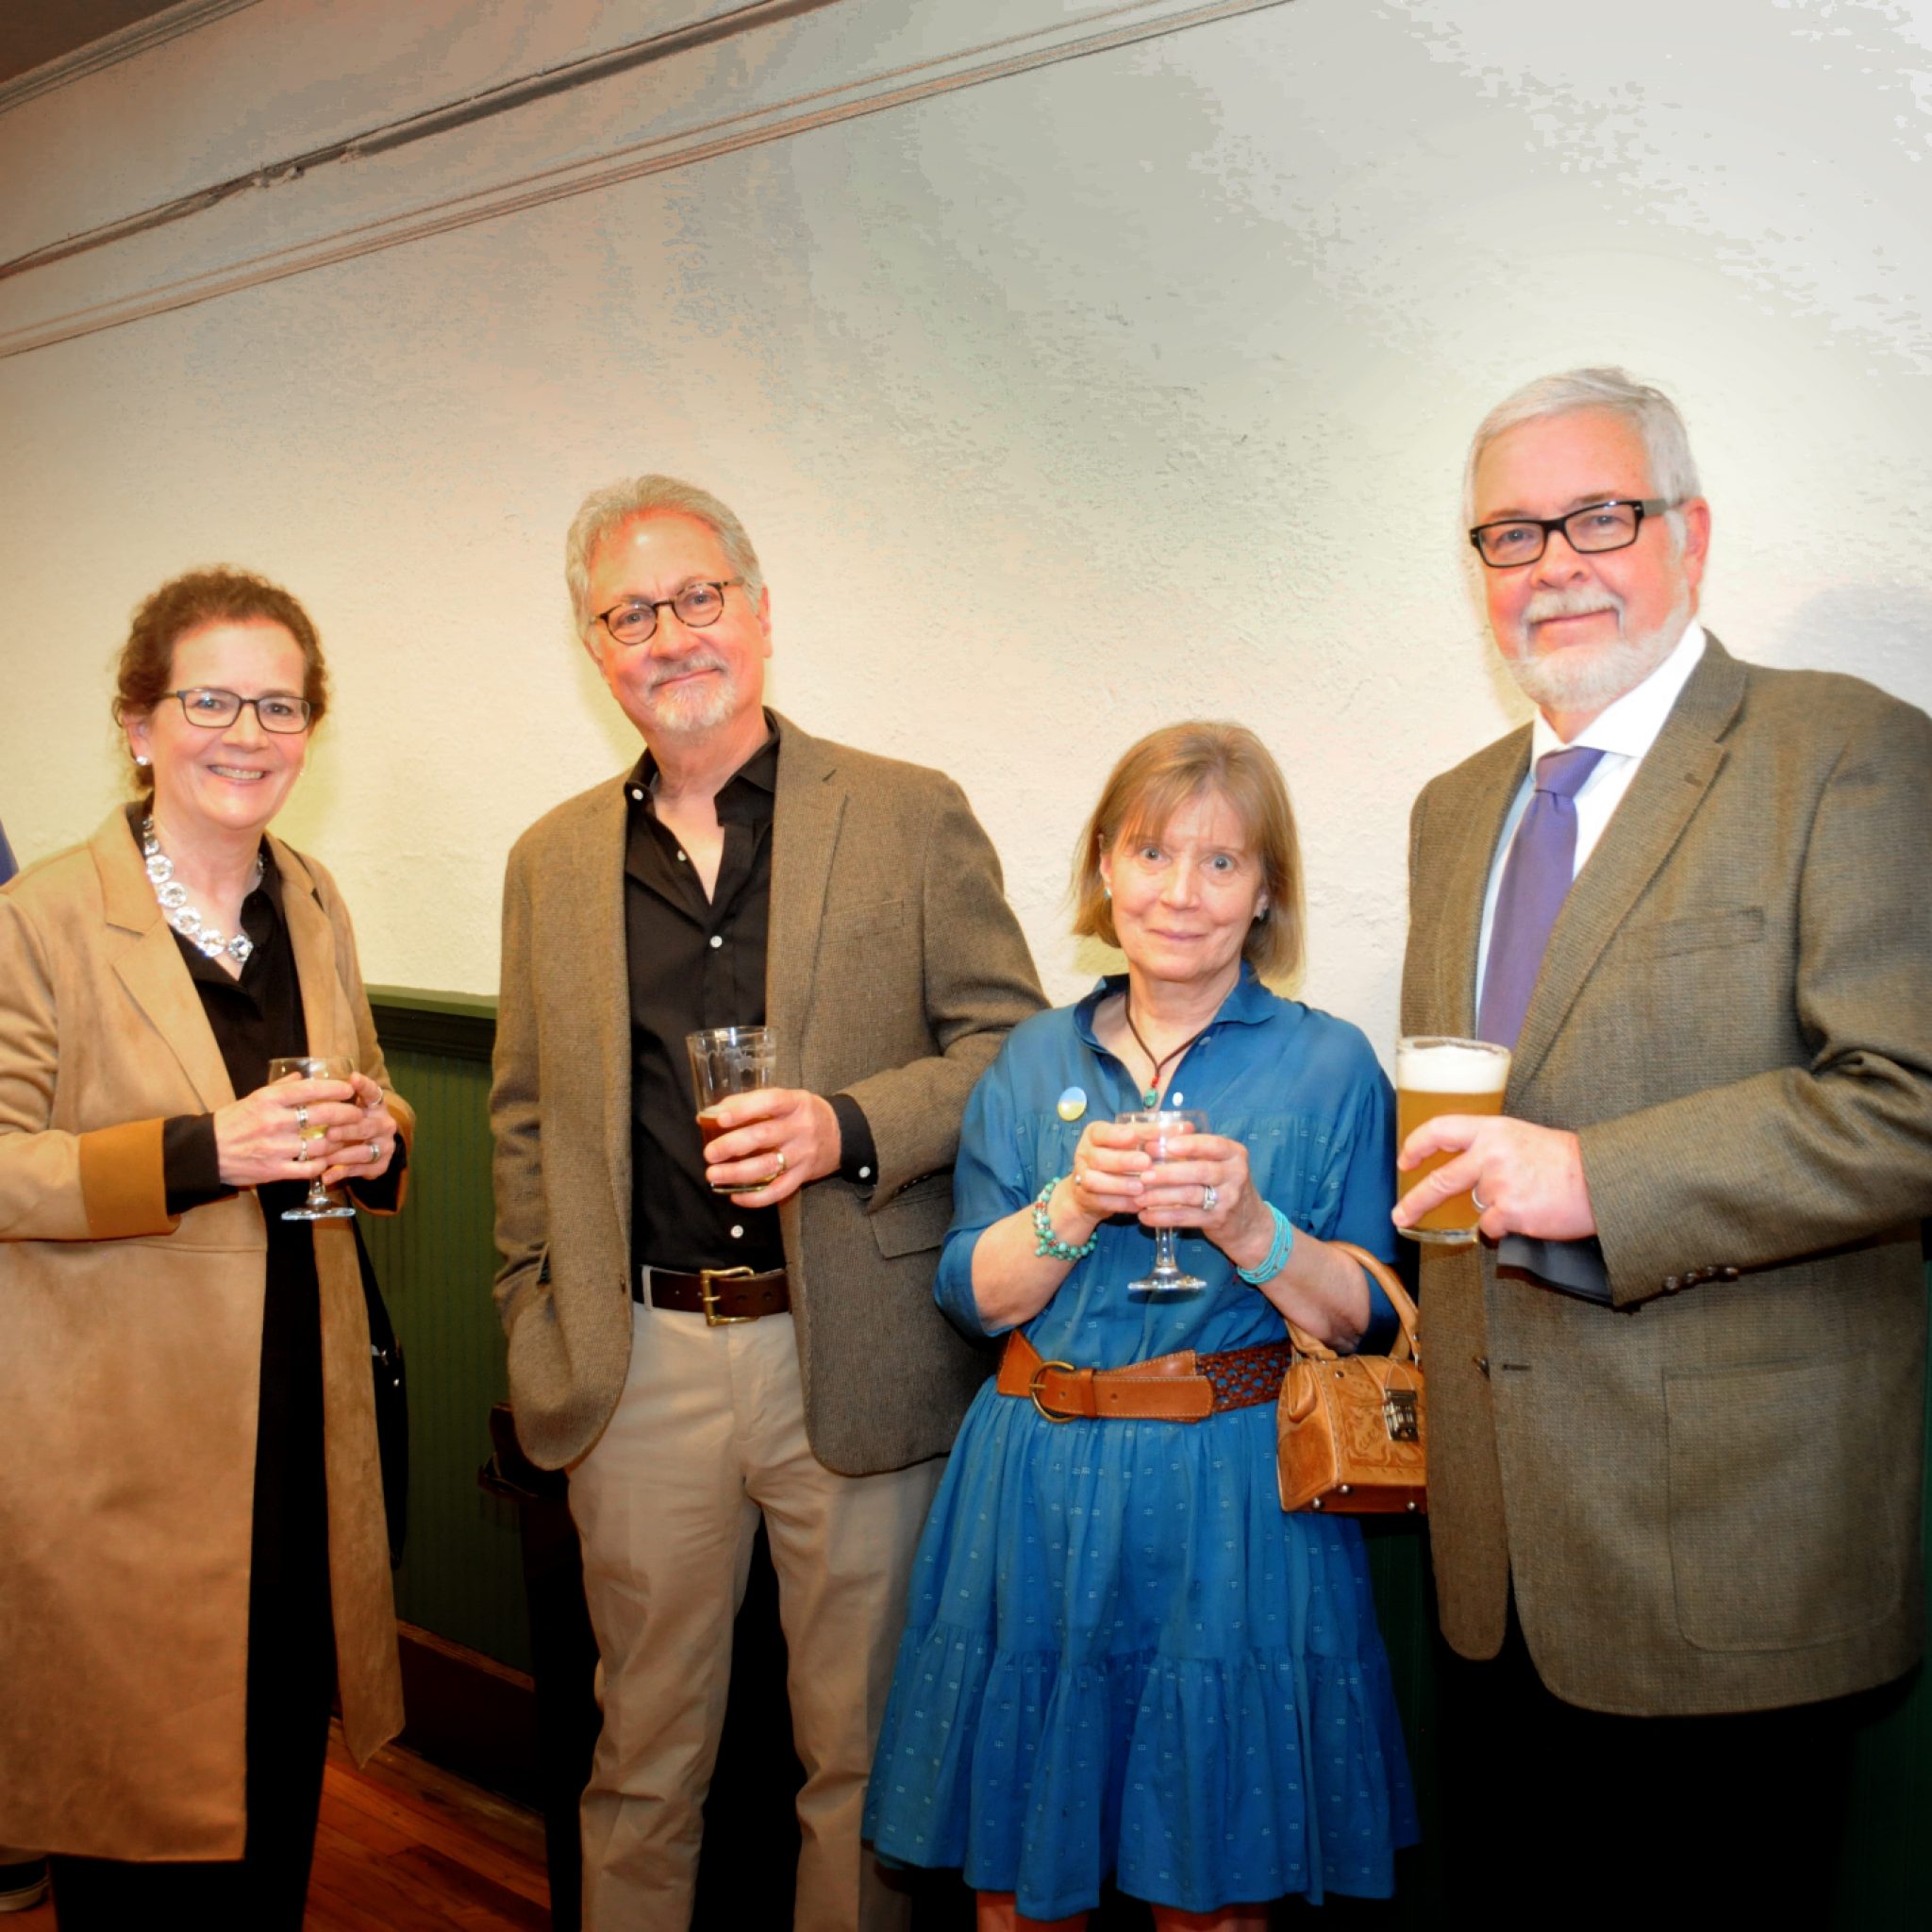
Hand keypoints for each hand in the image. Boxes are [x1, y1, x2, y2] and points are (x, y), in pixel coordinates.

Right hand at [214, 1071, 356, 1188]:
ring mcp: (275, 1148)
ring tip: (346, 1138)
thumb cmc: (231, 1122)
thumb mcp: (252, 1098)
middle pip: (323, 1115)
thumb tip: (302, 1076)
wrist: (206, 1153)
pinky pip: (308, 1168)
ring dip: (338, 1141)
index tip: (349, 1089)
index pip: (309, 1089)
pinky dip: (322, 1164)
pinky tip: (326, 1159)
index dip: (334, 1088)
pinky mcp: (274, 1170)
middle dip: (347, 1114)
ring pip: (320, 1144)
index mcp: (268, 1100)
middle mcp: (274, 1122)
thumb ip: (280, 1087)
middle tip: (357, 1114)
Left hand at [318, 1070, 400, 1188]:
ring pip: (364, 1151)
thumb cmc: (347, 1124)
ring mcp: (384, 1145)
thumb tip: (296, 1078)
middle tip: (329, 1133)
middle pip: (367, 1126)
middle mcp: (384, 1124)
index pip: (374, 1093)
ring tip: (323, 1158)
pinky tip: (326, 1176)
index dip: (365, 1086)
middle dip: (348, 1130)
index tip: (352, 1078)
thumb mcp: (342, 1109)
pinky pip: (360, 1170)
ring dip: (342, 1155)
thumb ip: (325, 1096)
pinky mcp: (380, 1165)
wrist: (369, 1149)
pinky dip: (341, 1173)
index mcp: (375, 1106)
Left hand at [702, 1088, 840, 1205]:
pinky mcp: (804, 1176)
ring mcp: (803, 1154)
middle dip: (732, 1145)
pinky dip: (756, 1197)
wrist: (842, 1134)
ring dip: (737, 1173)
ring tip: (714, 1175)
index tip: (721, 1119)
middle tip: (710, 1153)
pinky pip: (779, 1190)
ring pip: (768, 1166)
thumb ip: (752, 1103)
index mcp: (795, 1103)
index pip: (770, 1102)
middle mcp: (801, 1128)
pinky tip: (736, 1196)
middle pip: (764, 1136)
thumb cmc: (803, 1114)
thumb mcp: (787, 1099)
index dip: (744, 1110)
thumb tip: (712, 1114)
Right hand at [1061, 1118, 1150, 1228]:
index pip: (1103, 1132)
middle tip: (1146, 1162)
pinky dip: (1120, 1203)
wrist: (1091, 1189)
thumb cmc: (1119, 1157)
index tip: (1134, 1136)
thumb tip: (1186, 1128)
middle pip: (1099, 1157)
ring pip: (1095, 1181)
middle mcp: (1084, 1153)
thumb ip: (1151, 1135)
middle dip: (1123, 1160)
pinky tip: (1138, 1205)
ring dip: (1120, 1184)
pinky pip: (1101, 1202)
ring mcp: (1081, 1177)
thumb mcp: (1130, 1142)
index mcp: (1094, 1134)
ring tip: (1141, 1187)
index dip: (1118, 1134)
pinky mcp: (1085, 1198)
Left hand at [1132, 1129, 1274, 1269]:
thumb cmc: (1223, 1183)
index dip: (1189, 1144)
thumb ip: (1194, 1150)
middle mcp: (1236, 1175)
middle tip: (1143, 1174)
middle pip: (1200, 1171)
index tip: (1165, 1144)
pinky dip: (1163, 1217)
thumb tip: (1153, 1141)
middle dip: (1168, 1173)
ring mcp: (1229, 1199)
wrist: (1247, 1222)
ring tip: (1138, 1197)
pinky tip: (1145, 1216)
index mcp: (1235, 1154)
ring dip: (1160, 1196)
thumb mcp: (1218, 1162)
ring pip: (1190, 1195)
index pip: (1213, 1145)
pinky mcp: (1219, 1220)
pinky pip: (1186, 1218)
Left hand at [1393, 1113, 1595, 1241]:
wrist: (1601, 1178)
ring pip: (1474, 1207)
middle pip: (1439, 1181)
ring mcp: (1498, 1185)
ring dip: (1491, 1210)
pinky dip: (1503, 1226)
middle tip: (1399, 1216)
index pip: (1439, 1129)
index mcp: (1491, 1130)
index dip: (1416, 1145)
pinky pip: (1491, 1227)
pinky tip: (1528, 1215)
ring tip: (1521, 1201)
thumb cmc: (1565, 1160)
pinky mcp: (1510, 1212)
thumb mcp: (1521, 1137)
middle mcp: (1489, 1154)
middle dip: (1414, 1202)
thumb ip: (1489, 1148)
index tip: (1405, 1161)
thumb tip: (1463, 1170)